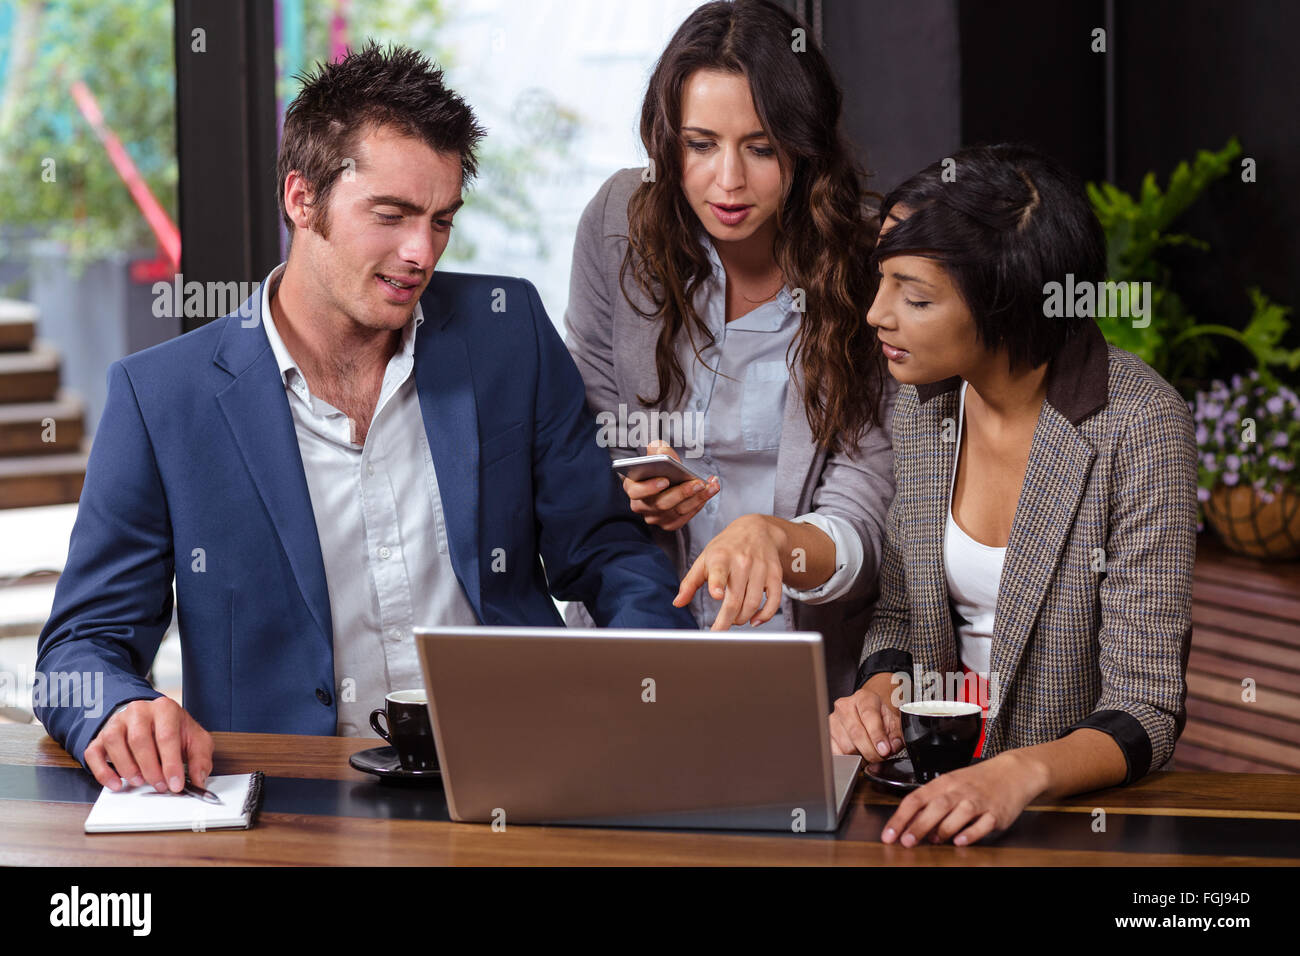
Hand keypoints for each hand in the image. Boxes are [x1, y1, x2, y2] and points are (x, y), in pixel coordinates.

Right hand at [84, 697, 214, 793]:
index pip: (166, 736)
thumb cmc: (175, 730)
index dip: (170, 763)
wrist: (153, 718)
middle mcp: (139, 711)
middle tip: (159, 786)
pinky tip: (116, 784)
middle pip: (139, 739)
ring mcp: (117, 722)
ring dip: (127, 767)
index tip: (175, 784)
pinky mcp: (101, 736)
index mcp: (165, 708)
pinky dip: (103, 772)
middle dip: (150, 768)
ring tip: (139, 782)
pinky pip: (93, 753)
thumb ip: (200, 759)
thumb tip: (198, 780)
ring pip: (114, 742)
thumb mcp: (196, 740)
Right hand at [622, 440, 718, 531]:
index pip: (636, 491)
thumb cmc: (658, 466)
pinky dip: (699, 503)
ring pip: (677, 511)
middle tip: (698, 483)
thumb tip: (662, 452)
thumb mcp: (656, 454)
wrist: (666, 478)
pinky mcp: (669, 523)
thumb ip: (658, 450)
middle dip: (682, 493)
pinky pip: (686, 517)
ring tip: (711, 485)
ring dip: (697, 498)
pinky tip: (709, 491)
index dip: (649, 488)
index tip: (665, 480)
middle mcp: (640, 506)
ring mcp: (654, 517)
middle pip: (661, 504)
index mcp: (632, 487)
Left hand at [674, 513, 786, 628]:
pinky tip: (755, 620)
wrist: (756, 529)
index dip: (718, 584)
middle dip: (726, 621)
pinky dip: (765, 615)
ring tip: (734, 620)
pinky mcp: (775, 574)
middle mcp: (742, 562)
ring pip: (753, 603)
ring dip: (742, 618)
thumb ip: (690, 582)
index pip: (719, 572)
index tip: (716, 595)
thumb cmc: (726, 547)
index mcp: (721, 557)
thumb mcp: (704, 559)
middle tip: (718, 631)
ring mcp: (760, 568)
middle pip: (735, 599)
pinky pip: (774, 600)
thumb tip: (678, 603)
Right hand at [829, 671, 903, 758]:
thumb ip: (897, 734)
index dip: (877, 736)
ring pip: (847, 746)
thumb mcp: (892, 721)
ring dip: (861, 757)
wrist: (865, 714)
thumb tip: (892, 746)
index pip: (869, 716)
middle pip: (856, 733)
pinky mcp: (826, 734)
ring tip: (870, 755)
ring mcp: (833, 720)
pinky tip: (858, 756)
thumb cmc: (878, 717)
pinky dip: (849, 760)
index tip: (885, 750)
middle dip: (871, 751)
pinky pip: (837, 753)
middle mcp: (845, 706)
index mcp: (864, 698)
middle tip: (881, 757)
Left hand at [880, 751, 1046, 847]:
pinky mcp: (996, 813)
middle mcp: (960, 791)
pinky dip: (970, 833)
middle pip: (935, 807)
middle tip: (905, 842)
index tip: (889, 834)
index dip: (900, 818)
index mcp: (944, 783)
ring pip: (958, 814)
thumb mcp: (951, 785)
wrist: (1013, 771)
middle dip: (918, 825)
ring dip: (943, 830)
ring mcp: (979, 802)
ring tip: (933, 841)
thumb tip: (911, 825)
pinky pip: (982, 824)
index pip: (915, 799)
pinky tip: (960, 841)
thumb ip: (932, 804)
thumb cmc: (978, 780)